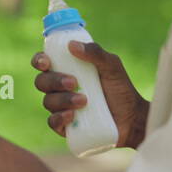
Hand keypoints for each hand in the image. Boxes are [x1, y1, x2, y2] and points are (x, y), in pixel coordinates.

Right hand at [32, 41, 148, 149]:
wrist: (132, 118)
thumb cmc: (121, 89)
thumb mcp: (112, 67)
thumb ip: (96, 53)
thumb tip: (72, 45)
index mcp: (66, 69)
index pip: (43, 62)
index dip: (39, 60)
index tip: (46, 62)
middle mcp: (59, 88)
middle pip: (41, 82)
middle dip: (54, 81)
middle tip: (74, 82)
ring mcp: (60, 107)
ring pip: (48, 101)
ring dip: (63, 100)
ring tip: (84, 101)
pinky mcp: (65, 126)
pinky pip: (52, 122)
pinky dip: (59, 118)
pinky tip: (72, 116)